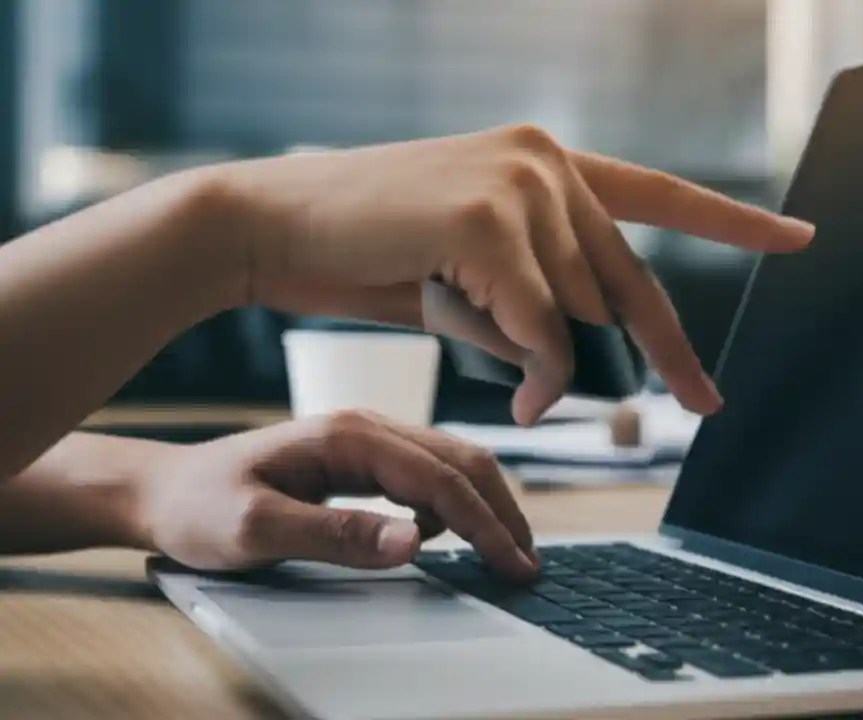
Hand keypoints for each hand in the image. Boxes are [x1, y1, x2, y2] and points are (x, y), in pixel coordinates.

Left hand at [135, 412, 536, 577]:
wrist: (163, 490)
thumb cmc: (200, 506)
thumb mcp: (256, 529)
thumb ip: (337, 535)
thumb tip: (416, 544)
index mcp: (349, 436)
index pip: (440, 478)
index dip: (485, 524)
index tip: (515, 565)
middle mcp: (367, 427)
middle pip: (462, 459)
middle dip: (502, 510)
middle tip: (527, 563)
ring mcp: (368, 438)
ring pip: (451, 463)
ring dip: (484, 505)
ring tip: (504, 552)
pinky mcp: (364, 457)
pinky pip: (428, 473)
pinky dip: (454, 503)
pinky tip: (446, 536)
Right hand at [216, 125, 814, 423]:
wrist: (273, 226)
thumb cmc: (372, 254)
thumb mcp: (475, 274)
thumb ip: (541, 293)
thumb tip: (583, 357)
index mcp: (546, 163)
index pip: (658, 194)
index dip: (732, 220)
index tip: (797, 236)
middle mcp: (545, 158)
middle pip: (631, 279)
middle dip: (668, 354)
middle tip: (706, 405)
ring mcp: (520, 180)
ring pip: (579, 313)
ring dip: (538, 361)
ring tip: (462, 336)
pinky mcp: (490, 216)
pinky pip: (545, 326)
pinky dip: (534, 372)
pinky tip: (515, 394)